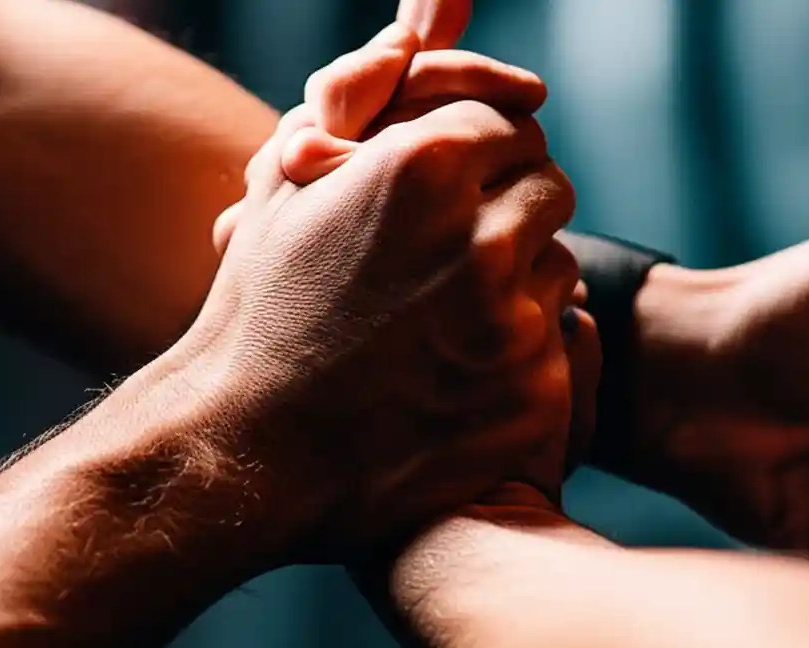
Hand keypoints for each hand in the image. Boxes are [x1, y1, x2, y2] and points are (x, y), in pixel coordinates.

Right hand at [182, 66, 577, 560]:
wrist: (248, 446)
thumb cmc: (259, 309)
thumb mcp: (282, 186)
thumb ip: (353, 100)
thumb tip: (411, 40)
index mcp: (421, 166)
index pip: (508, 120)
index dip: (484, 151)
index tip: (463, 182)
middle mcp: (477, 234)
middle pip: (547, 186)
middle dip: (509, 208)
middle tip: (456, 253)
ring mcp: (510, 319)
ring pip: (559, 265)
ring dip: (518, 278)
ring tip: (447, 317)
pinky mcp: (533, 391)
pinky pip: (560, 344)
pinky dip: (522, 347)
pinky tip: (460, 370)